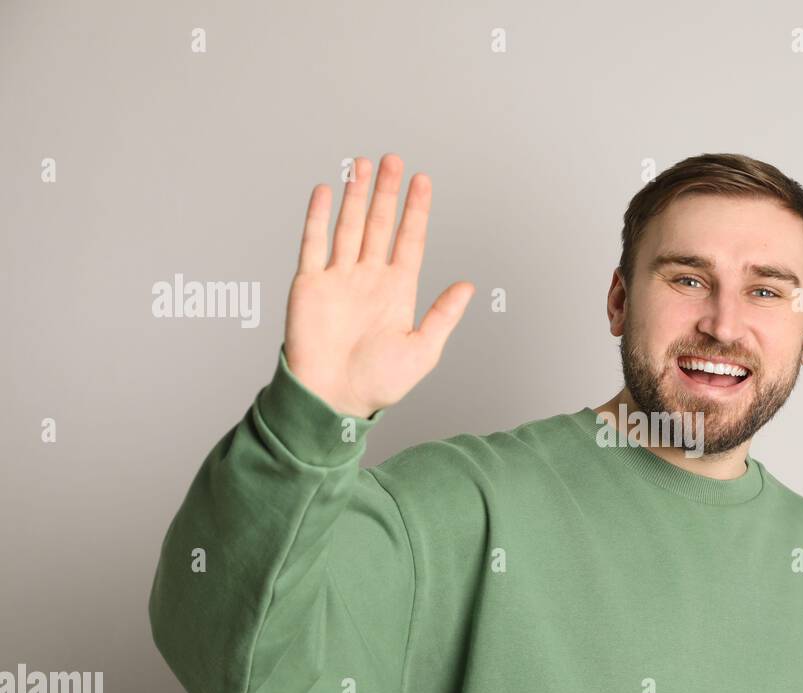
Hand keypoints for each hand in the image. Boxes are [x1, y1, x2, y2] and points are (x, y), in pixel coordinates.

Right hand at [284, 153, 473, 418]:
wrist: (333, 398)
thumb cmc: (378, 383)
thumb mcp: (422, 350)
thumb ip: (443, 315)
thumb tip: (468, 287)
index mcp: (397, 292)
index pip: (409, 240)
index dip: (416, 211)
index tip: (423, 181)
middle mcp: (368, 279)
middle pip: (379, 225)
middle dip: (387, 193)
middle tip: (393, 160)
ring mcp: (339, 278)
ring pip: (349, 226)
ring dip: (356, 196)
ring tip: (363, 164)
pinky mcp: (310, 284)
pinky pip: (313, 244)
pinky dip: (318, 217)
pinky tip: (327, 192)